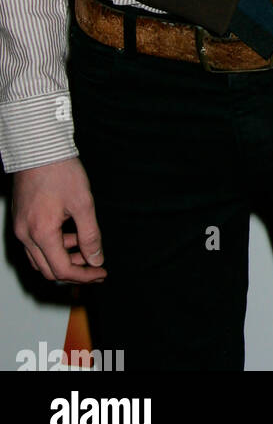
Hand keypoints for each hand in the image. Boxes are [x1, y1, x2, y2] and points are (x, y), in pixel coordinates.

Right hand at [12, 157, 106, 283]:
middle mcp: (25, 236)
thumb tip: (96, 259)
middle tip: (95, 266)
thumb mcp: (83, 203)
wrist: (39, 148)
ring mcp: (20, 229)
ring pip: (40, 259)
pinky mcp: (20, 220)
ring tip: (85, 246)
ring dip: (63, 258)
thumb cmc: (61, 171)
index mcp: (41, 233)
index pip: (62, 269)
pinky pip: (34, 246)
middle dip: (74, 271)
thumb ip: (90, 235)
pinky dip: (53, 247)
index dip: (84, 275)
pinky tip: (70, 234)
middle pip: (48, 269)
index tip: (101, 272)